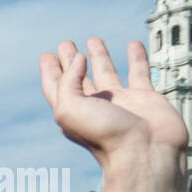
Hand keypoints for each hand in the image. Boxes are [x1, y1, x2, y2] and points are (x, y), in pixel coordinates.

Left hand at [39, 39, 188, 180]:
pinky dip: (136, 57)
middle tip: (65, 44)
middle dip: (70, 61)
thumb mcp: (70, 109)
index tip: (46, 55)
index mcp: (72, 111)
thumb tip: (79, 58)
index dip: (50, 71)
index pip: (55, 87)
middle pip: (78, 78)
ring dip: (99, 56)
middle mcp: (94, 106)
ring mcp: (119, 101)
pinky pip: (139, 72)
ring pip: (106, 73)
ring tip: (92, 40)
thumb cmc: (105, 136)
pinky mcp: (144, 98)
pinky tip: (133, 45)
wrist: (144, 152)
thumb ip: (68, 81)